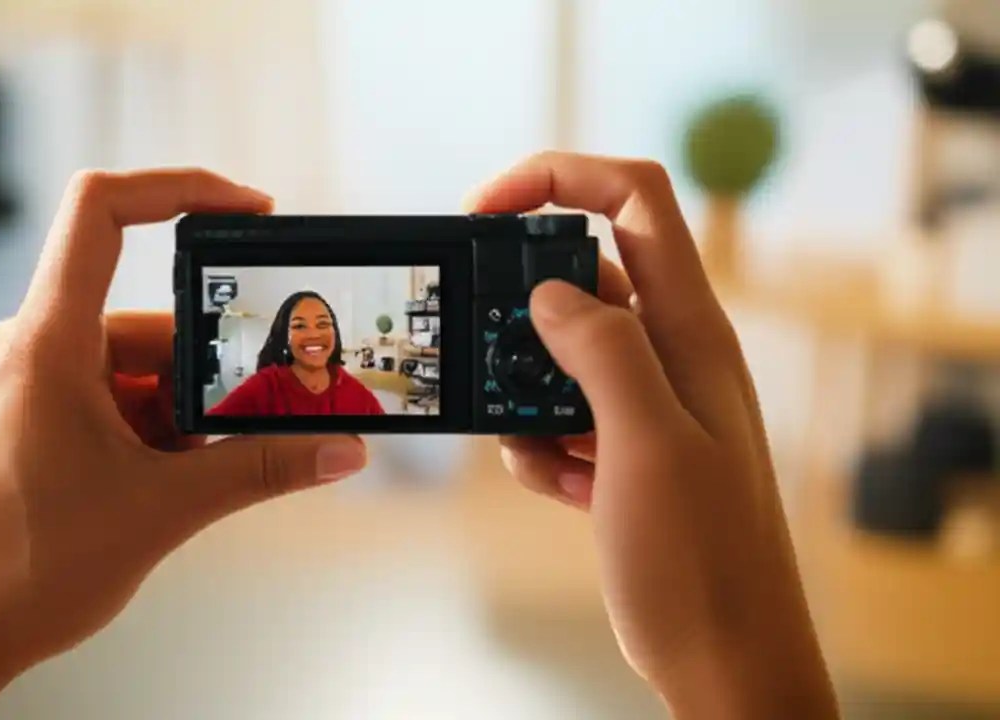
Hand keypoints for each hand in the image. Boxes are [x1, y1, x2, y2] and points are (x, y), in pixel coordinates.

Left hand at [0, 169, 367, 718]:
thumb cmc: (10, 573)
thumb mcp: (161, 511)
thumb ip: (259, 469)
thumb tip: (335, 448)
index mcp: (46, 344)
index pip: (103, 212)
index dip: (182, 188)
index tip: (248, 210)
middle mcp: (25, 351)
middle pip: (143, 321)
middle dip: (205, 373)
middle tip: (250, 419)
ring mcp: (17, 388)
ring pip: (125, 371)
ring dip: (176, 416)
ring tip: (193, 479)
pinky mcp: (17, 422)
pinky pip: (99, 401)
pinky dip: (143, 433)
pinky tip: (162, 487)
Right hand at [469, 152, 837, 719]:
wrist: (725, 660)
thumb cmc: (702, 561)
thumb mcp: (648, 444)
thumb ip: (602, 350)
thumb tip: (550, 291)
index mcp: (689, 331)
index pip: (633, 201)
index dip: (558, 178)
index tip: (484, 210)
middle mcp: (672, 355)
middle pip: (583, 277)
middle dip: (522, 308)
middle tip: (486, 353)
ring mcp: (649, 405)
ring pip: (563, 354)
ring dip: (526, 388)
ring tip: (534, 445)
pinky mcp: (627, 452)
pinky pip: (564, 415)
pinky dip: (541, 440)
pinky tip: (556, 482)